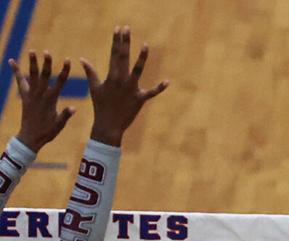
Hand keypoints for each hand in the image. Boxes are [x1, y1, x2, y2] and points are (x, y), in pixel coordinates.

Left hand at [10, 52, 73, 151]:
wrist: (31, 136)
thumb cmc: (47, 132)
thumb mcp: (59, 125)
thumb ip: (65, 115)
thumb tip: (73, 108)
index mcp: (51, 100)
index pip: (60, 82)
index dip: (64, 71)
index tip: (67, 60)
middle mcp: (40, 95)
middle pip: (44, 76)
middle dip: (46, 64)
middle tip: (47, 52)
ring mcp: (31, 94)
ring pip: (31, 75)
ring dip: (32, 63)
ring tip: (32, 51)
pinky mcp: (24, 96)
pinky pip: (20, 81)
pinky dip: (16, 71)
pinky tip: (12, 61)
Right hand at [80, 26, 167, 146]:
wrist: (108, 125)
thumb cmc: (101, 106)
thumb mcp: (94, 87)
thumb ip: (91, 72)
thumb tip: (82, 59)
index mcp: (111, 76)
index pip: (114, 54)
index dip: (116, 41)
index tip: (118, 29)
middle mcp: (122, 80)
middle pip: (124, 57)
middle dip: (125, 42)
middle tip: (127, 28)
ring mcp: (132, 89)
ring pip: (138, 70)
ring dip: (142, 57)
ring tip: (146, 45)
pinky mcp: (140, 99)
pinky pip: (152, 93)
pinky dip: (159, 88)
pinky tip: (167, 82)